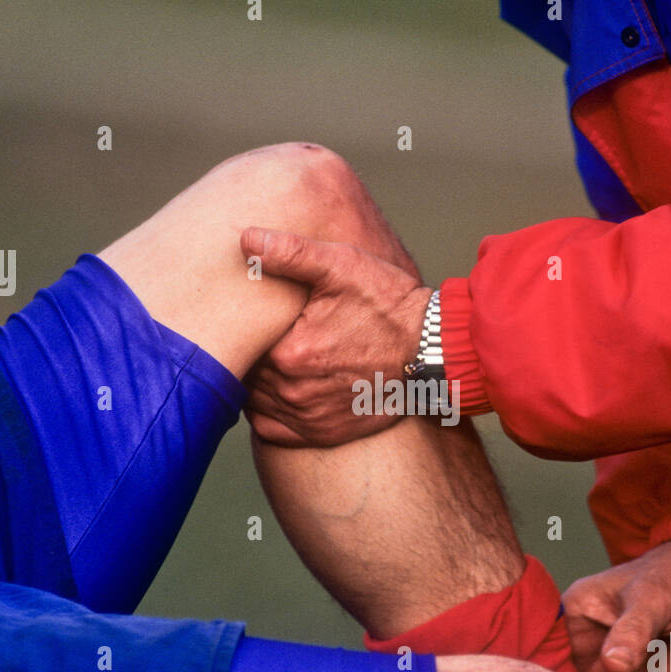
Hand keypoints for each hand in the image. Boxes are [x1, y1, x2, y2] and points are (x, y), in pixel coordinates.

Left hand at [240, 226, 431, 446]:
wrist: (431, 349)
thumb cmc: (388, 304)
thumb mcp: (341, 266)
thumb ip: (290, 252)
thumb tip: (246, 237)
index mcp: (290, 354)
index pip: (240, 344)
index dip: (239, 328)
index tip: (245, 313)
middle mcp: (295, 394)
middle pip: (246, 374)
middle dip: (247, 354)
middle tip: (250, 334)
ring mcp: (309, 419)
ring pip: (255, 403)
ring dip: (254, 383)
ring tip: (263, 358)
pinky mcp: (323, 433)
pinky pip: (273, 431)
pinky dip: (266, 413)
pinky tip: (273, 391)